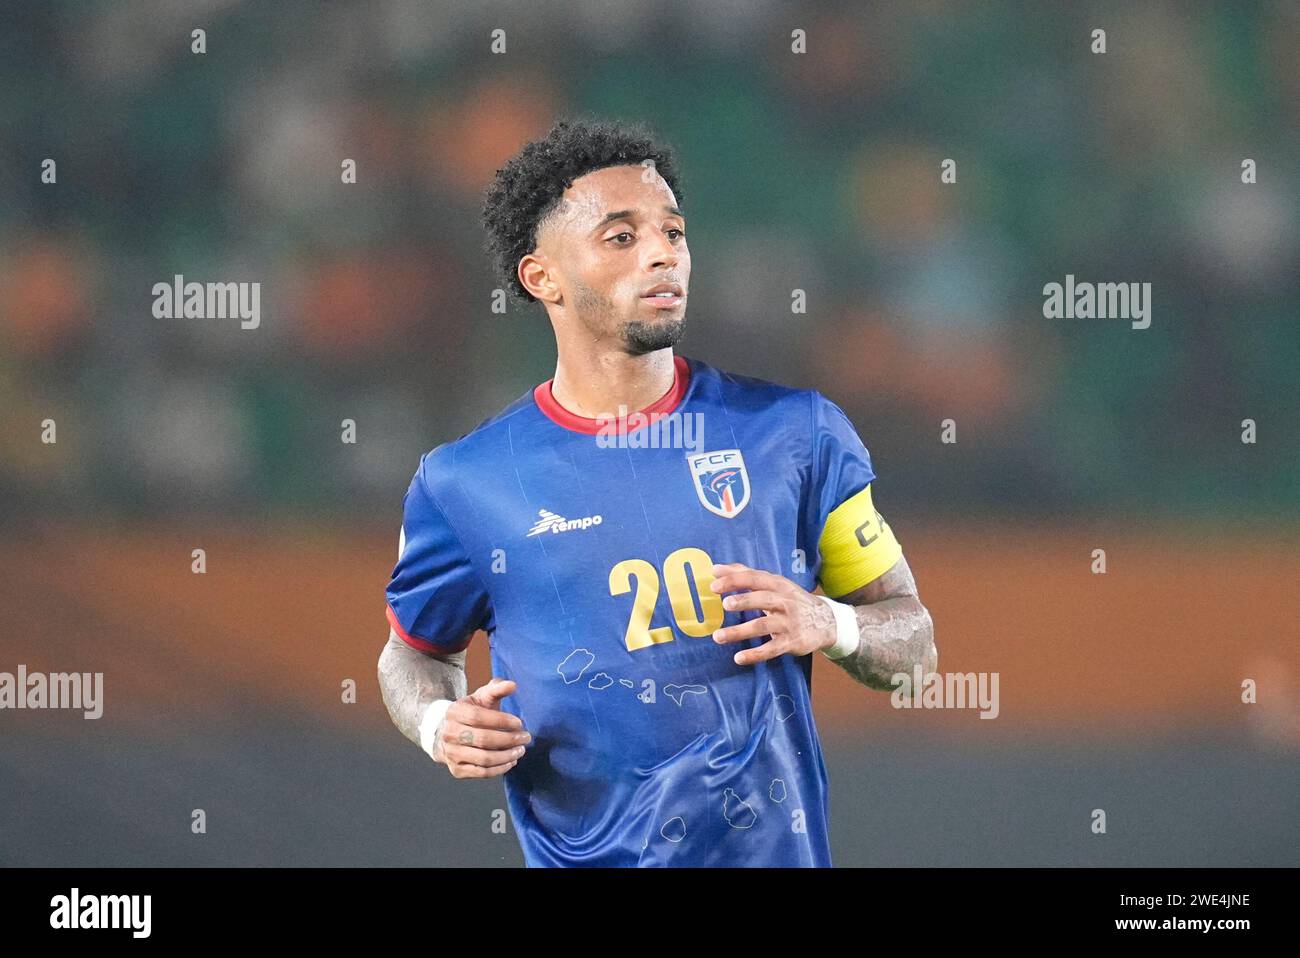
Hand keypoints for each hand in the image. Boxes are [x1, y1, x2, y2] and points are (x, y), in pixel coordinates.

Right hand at [434, 677, 531, 778]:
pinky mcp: (457, 771)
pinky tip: (511, 761)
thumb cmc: (471, 713)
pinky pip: (482, 773)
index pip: (478, 717)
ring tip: (521, 750)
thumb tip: (512, 685)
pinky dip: (500, 769)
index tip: (519, 723)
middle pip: (483, 739)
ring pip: (484, 758)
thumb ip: (497, 689)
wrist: (448, 734)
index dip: (501, 720)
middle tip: (526, 737)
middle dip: (509, 739)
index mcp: (454, 712)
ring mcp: (451, 754)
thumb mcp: (481, 698)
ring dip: (507, 756)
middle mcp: (449, 734)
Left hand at [709, 563, 837, 665]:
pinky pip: (771, 649)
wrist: (826, 621)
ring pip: (763, 625)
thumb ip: (745, 575)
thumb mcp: (774, 583)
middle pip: (762, 599)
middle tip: (724, 605)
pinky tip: (738, 658)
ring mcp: (788, 622)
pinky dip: (755, 654)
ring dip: (740, 631)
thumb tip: (716, 568)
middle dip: (743, 601)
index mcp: (778, 584)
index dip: (735, 581)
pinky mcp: (791, 642)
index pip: (755, 578)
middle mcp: (784, 601)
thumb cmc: (791, 600)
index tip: (714, 585)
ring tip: (718, 636)